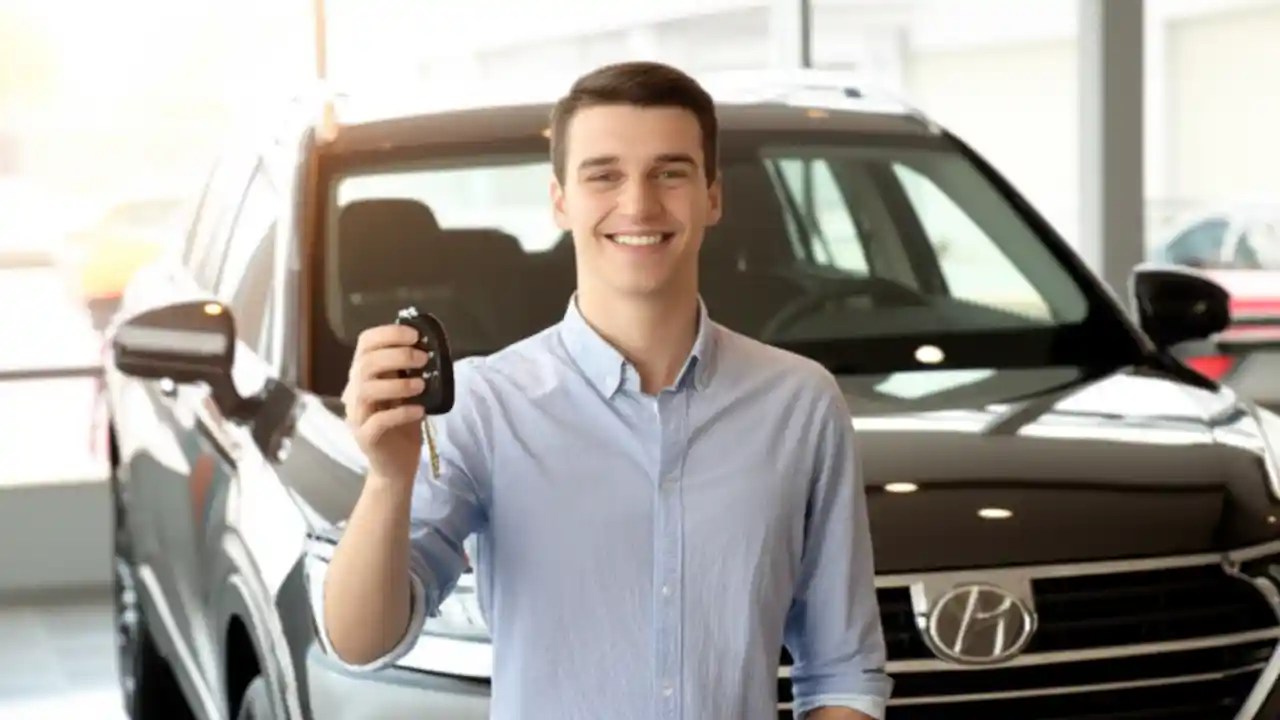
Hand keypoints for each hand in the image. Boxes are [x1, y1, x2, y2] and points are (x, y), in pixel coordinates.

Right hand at [342, 323, 430, 483]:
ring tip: (421, 386)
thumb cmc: (403, 424)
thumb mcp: (407, 393)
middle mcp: (354, 392)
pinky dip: (401, 413)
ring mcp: (356, 415)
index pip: (365, 344)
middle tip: (423, 358)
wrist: (396, 465)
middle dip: (396, 355)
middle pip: (365, 364)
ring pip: (366, 391)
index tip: (414, 334)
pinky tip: (419, 411)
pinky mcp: (365, 437)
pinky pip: (377, 421)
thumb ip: (409, 372)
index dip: (388, 334)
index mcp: (364, 375)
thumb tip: (426, 347)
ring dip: (396, 384)